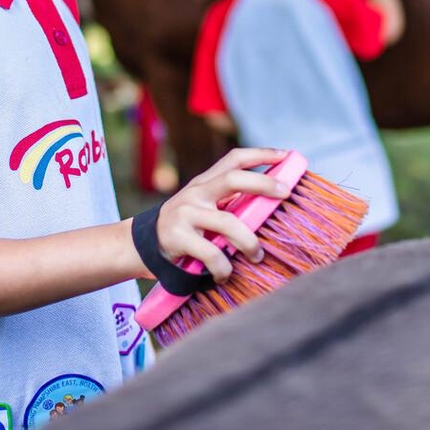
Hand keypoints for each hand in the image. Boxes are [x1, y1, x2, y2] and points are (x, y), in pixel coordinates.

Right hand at [154, 146, 290, 282]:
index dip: (260, 154)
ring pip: (228, 223)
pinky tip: (225, 275)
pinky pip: (212, 253)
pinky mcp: (178, 237)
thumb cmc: (186, 228)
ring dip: (249, 242)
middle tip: (286, 193)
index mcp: (204, 183)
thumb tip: (271, 202)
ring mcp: (186, 213)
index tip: (285, 154)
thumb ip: (227, 201)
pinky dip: (224, 268)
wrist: (143, 246)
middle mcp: (196, 192)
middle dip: (263, 183)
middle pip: (233, 179)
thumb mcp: (202, 207)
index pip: (233, 160)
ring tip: (257, 256)